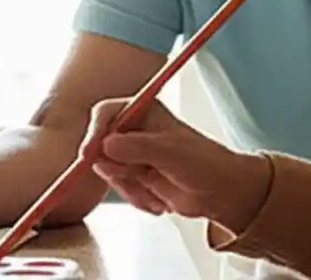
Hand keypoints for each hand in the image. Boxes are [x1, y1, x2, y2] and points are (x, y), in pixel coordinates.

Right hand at [82, 98, 271, 233]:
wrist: (221, 193)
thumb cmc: (204, 163)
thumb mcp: (170, 152)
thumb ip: (137, 148)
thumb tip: (105, 146)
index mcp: (143, 111)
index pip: (106, 113)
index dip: (94, 133)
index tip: (90, 154)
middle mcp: (134, 130)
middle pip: (101, 145)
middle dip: (117, 168)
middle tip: (137, 176)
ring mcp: (133, 154)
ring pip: (109, 171)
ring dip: (130, 187)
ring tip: (156, 192)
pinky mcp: (134, 175)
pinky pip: (119, 188)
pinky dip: (136, 197)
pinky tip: (158, 200)